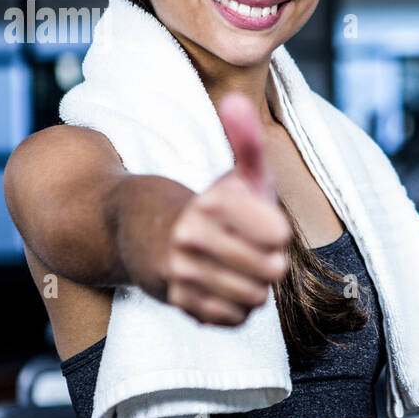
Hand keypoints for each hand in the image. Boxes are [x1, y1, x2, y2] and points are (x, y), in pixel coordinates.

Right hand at [160, 93, 291, 325]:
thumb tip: (236, 99)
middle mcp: (190, 238)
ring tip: (241, 269)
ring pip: (254, 298)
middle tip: (255, 250)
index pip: (278, 233)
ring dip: (256, 286)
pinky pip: (233, 319)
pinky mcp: (176, 302)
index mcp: (211, 202)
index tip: (264, 224)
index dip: (277, 231)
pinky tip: (226, 288)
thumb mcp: (232, 173)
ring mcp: (180, 273)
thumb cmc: (207, 204)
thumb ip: (245, 141)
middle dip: (271, 261)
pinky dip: (237, 308)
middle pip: (272, 270)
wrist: (140, 231)